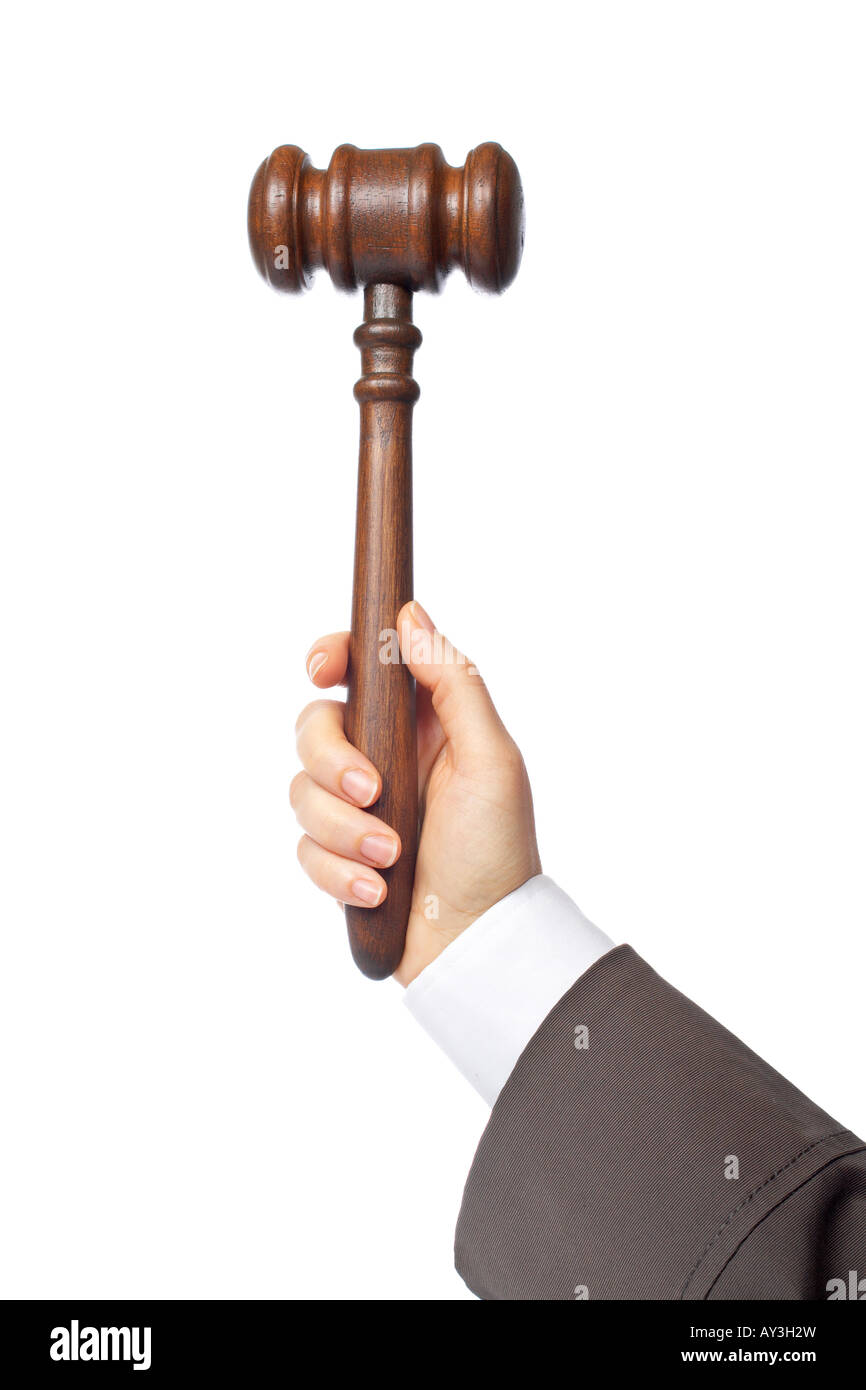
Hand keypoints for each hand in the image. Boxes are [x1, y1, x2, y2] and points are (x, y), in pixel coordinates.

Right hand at [292, 600, 540, 985]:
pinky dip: (337, 871)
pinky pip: (303, 849)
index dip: (331, 656)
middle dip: (332, 762)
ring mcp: (357, 810)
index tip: (322, 668)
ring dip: (343, 828)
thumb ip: (453, 682)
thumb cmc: (499, 849)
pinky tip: (375, 889)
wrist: (481, 942)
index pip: (359, 669)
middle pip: (313, 727)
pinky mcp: (338, 858)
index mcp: (421, 724)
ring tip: (389, 858)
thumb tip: (409, 615)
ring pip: (302, 791)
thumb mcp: (491, 758)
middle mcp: (382, 758)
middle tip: (374, 793)